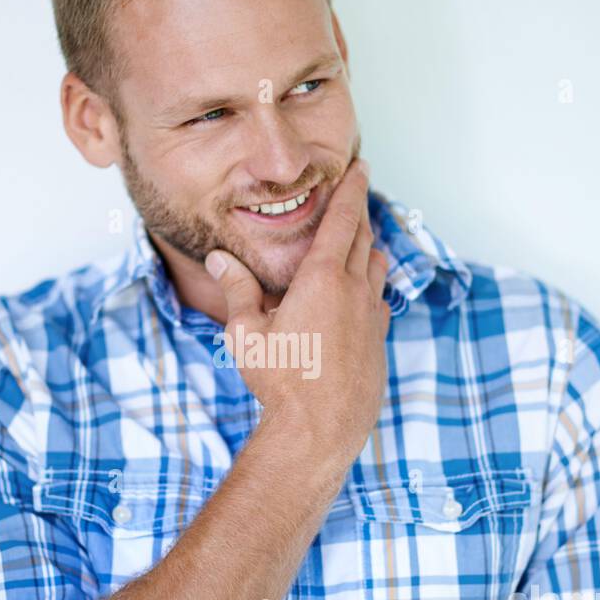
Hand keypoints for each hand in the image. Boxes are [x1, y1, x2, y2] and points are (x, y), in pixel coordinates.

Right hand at [205, 159, 390, 466]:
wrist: (320, 430)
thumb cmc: (281, 382)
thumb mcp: (247, 334)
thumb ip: (237, 289)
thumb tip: (219, 258)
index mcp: (322, 280)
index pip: (344, 220)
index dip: (353, 190)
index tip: (360, 168)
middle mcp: (355, 291)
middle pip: (364, 238)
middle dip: (360, 213)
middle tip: (357, 195)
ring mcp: (372, 317)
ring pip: (377, 268)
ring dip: (368, 249)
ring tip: (358, 243)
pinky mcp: (379, 342)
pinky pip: (379, 301)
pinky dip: (371, 286)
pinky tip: (359, 296)